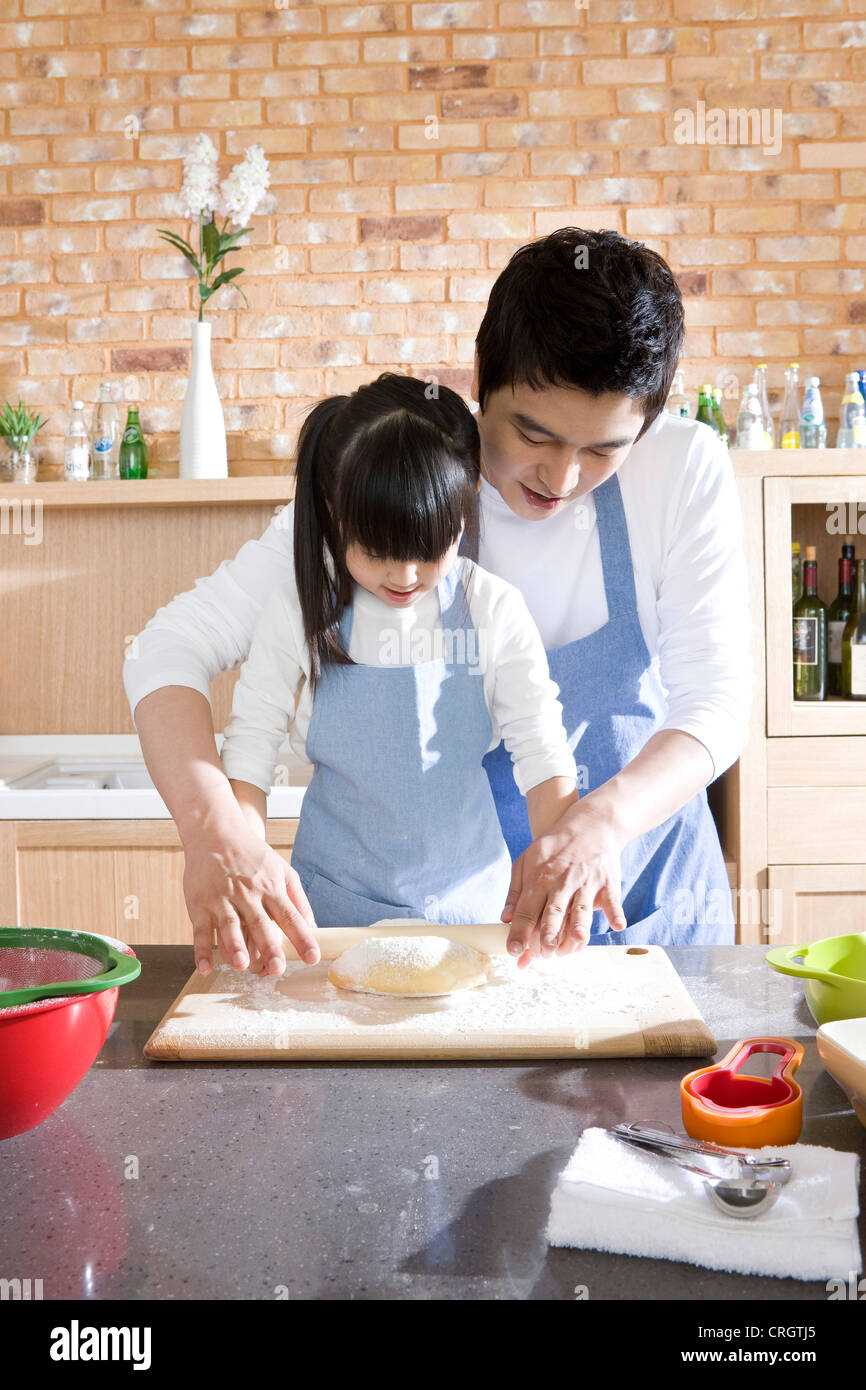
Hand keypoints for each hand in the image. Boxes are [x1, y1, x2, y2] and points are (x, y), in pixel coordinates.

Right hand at [182, 820, 319, 976]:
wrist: (216, 832)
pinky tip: (204, 967)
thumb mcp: (282, 869)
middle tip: (277, 968)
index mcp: (270, 888)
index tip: (312, 957)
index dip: (302, 937)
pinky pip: (200, 929)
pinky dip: (201, 949)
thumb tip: (313, 927)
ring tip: (241, 965)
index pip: (290, 916)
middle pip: (260, 923)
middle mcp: (247, 894)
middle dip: (269, 946)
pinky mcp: (199, 903)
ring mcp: (221, 898)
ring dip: (234, 945)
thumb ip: (298, 899)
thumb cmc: (252, 855)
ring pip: (229, 925)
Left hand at [501, 798, 626, 965]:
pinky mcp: (607, 883)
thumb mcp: (526, 860)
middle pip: (554, 912)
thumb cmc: (554, 847)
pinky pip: (612, 901)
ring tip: (575, 943)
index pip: (527, 910)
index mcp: (539, 879)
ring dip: (579, 927)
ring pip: (582, 910)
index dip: (520, 932)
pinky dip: (615, 912)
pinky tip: (617, 926)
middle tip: (544, 953)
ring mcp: (586, 883)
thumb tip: (505, 919)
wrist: (590, 824)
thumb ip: (516, 891)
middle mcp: (562, 883)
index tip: (514, 951)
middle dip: (549, 932)